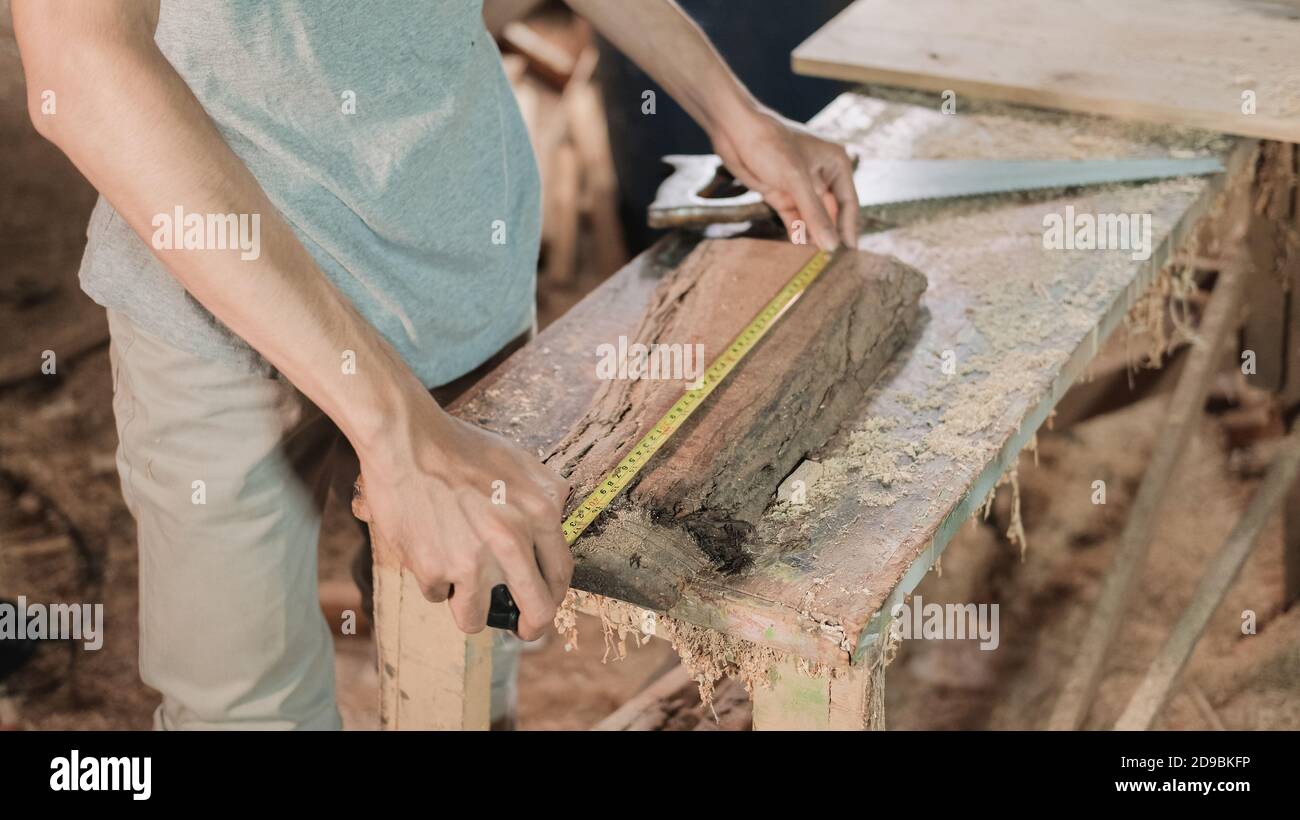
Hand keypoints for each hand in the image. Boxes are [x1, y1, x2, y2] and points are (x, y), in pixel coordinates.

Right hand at [352, 394, 572, 640]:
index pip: (561, 574)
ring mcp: (473, 560)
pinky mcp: (435, 569)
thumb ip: (547, 493)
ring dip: (470, 610)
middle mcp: (512, 541)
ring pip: (475, 617)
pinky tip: (428, 550)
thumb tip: (560, 519)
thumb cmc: (461, 446)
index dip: (554, 597)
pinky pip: (437, 595)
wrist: (406, 440)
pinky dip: (433, 581)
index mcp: (540, 513)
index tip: (544, 605)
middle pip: (535, 611)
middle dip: (530, 628)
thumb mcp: (521, 460)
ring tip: (459, 589)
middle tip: (522, 630)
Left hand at [709, 106, 858, 250]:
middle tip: (831, 262)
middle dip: (829, 235)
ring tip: (815, 261)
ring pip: (811, 218)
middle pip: (831, 213)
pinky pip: (794, 218)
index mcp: (836, 164)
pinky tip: (798, 247)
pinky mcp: (781, 193)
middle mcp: (821, 175)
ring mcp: (800, 186)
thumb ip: (815, 214)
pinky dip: (796, 231)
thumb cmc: (771, 144)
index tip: (849, 253)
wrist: (734, 131)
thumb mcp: (796, 181)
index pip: (848, 203)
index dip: (849, 228)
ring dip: (812, 236)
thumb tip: (832, 246)